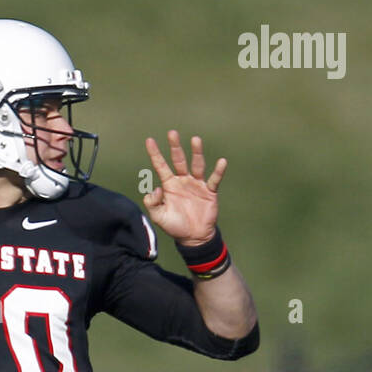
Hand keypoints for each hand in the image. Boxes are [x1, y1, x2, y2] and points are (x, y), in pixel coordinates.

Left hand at [143, 131, 225, 245]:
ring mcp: (196, 184)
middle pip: (178, 159)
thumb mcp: (159, 217)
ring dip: (196, 153)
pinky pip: (214, 179)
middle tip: (172, 133)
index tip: (149, 140)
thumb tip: (154, 188)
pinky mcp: (209, 191)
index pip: (161, 166)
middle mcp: (183, 180)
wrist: (193, 238)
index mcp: (169, 185)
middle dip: (175, 147)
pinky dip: (218, 171)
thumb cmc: (175, 226)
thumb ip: (152, 204)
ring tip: (195, 140)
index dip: (155, 154)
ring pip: (197, 164)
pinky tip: (221, 162)